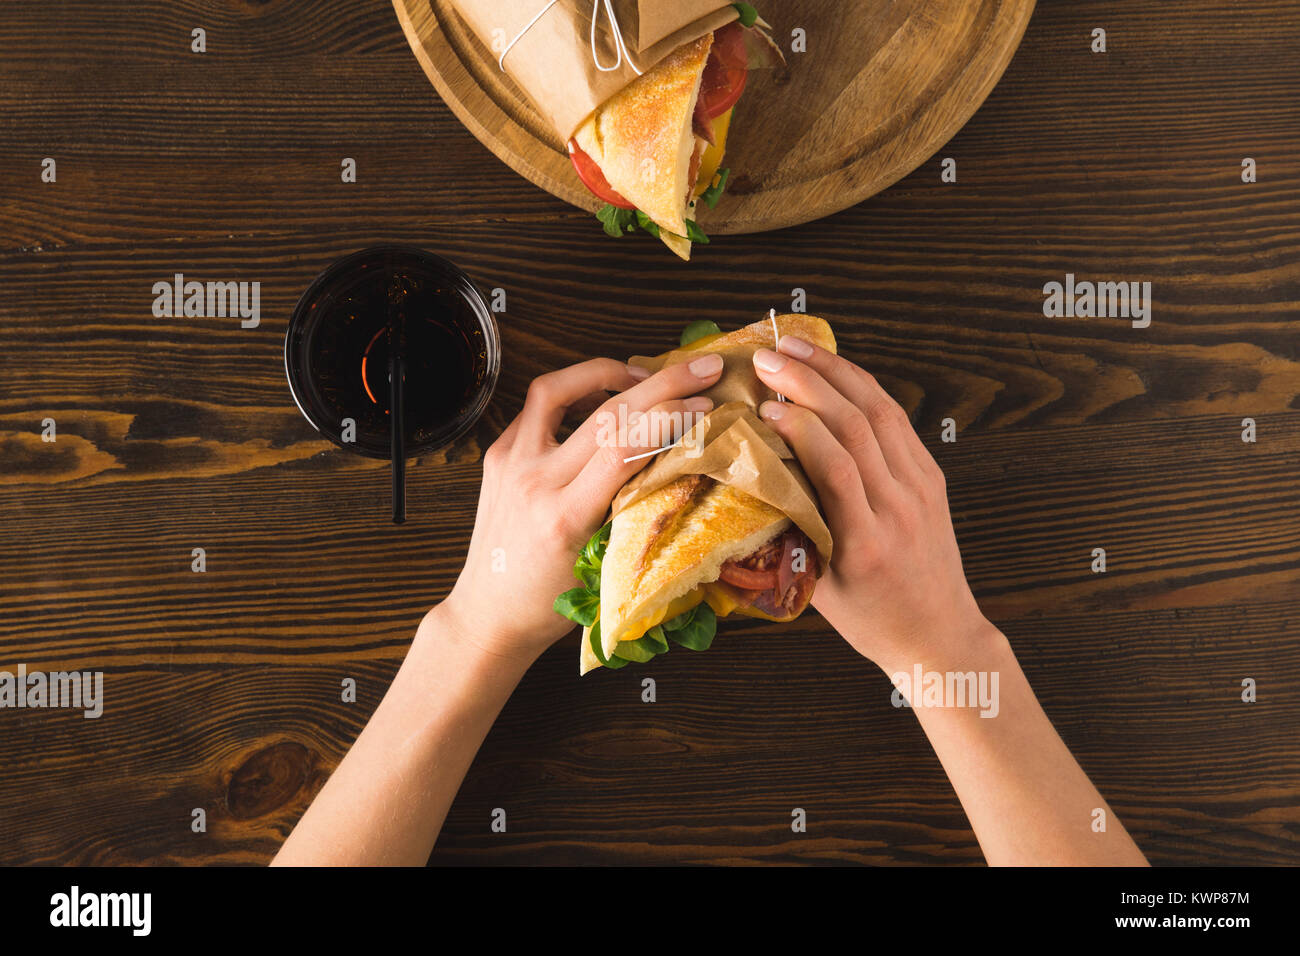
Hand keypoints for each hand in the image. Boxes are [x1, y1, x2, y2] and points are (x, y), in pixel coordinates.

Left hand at [436, 353, 724, 666]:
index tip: (706, 408)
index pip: (623, 448)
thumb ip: (635, 513)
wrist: (487, 613)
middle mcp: (534, 482)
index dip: (669, 419)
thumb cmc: (550, 604)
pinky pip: (539, 406)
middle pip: (606, 412)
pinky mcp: (497, 454)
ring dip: (608, 371)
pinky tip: (603, 396)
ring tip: (645, 374)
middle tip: (702, 368)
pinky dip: (575, 391)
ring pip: (559, 389)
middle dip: (664, 383)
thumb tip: (682, 462)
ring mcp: (510, 463)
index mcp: (564, 517)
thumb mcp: (603, 566)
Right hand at [750, 337, 994, 673]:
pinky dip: (861, 387)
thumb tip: (745, 488)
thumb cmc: (871, 620)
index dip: (800, 427)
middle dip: (809, 382)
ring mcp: (921, 487)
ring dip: (835, 372)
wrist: (939, 634)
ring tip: (796, 348)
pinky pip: (896, 419)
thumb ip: (791, 537)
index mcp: (867, 542)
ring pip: (880, 411)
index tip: (763, 408)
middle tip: (768, 358)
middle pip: (857, 425)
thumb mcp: (819, 590)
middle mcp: (899, 507)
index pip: (836, 467)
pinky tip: (833, 370)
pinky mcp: (931, 476)